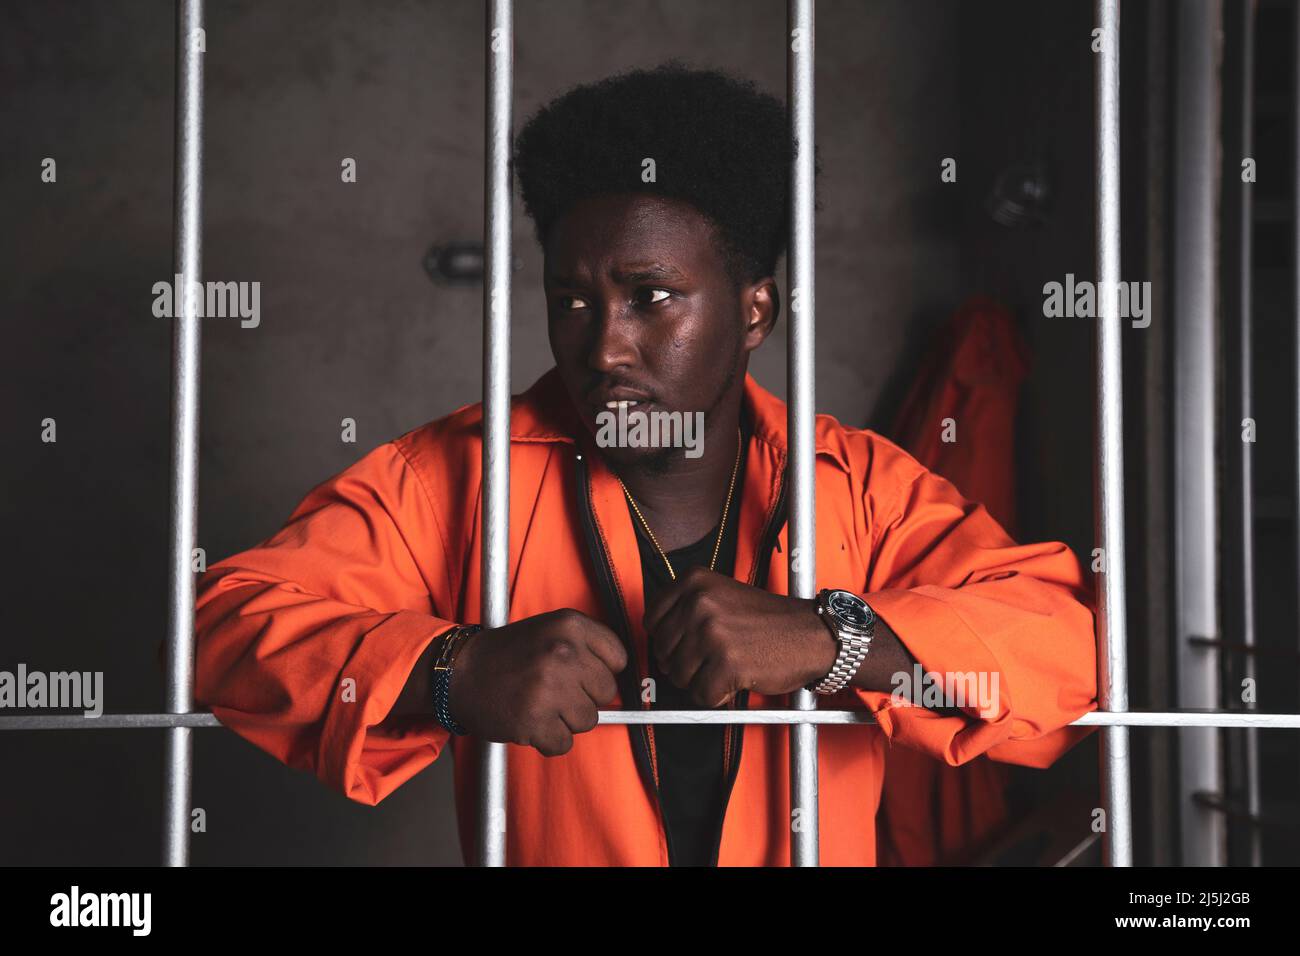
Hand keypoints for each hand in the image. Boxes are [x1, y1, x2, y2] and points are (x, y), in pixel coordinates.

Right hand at [447, 609, 627, 755]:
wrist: (458, 672)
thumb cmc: (507, 654)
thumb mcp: (550, 629)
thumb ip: (586, 646)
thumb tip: (618, 677)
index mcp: (570, 625)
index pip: (618, 658)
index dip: (601, 670)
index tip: (582, 673)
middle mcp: (563, 653)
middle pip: (606, 692)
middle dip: (584, 696)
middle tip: (554, 690)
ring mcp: (549, 688)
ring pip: (588, 720)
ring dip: (566, 719)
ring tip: (540, 703)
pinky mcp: (534, 721)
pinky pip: (564, 743)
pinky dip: (549, 740)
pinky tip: (531, 720)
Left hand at [642, 567, 836, 707]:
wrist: (811, 635)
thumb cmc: (767, 621)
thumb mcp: (720, 595)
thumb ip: (684, 609)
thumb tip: (655, 641)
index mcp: (695, 581)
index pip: (651, 619)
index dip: (668, 639)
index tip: (688, 643)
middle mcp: (700, 603)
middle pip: (662, 651)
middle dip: (683, 664)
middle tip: (713, 659)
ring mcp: (713, 633)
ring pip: (678, 676)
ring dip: (700, 681)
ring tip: (727, 666)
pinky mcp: (727, 664)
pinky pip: (701, 696)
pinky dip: (716, 697)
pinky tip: (735, 680)